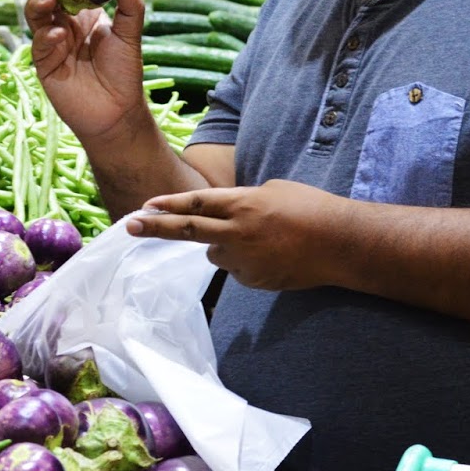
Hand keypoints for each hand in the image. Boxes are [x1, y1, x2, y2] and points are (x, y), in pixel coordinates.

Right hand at [24, 0, 148, 142]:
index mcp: (81, 15)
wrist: (118, 112)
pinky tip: (58, 33)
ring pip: (36, 18)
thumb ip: (129, 8)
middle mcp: (62, 26)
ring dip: (37, 4)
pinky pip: (40, 46)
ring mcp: (51, 45)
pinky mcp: (45, 66)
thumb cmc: (124, 73)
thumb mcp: (130, 36)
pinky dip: (46, 36)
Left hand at [130, 181, 344, 290]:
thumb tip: (225, 215)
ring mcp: (245, 260)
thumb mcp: (272, 190)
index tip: (144, 206)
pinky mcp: (254, 280)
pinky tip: (272, 255)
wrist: (340, 244)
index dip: (168, 205)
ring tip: (260, 238)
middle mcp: (237, 232)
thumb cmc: (310, 208)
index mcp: (243, 204)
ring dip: (224, 245)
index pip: (196, 203)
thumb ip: (241, 202)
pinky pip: (238, 269)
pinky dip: (246, 261)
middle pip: (188, 230)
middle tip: (129, 225)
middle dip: (155, 228)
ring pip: (216, 253)